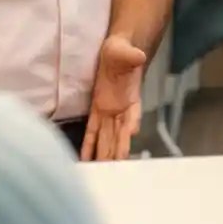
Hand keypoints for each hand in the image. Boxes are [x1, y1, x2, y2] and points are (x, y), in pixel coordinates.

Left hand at [82, 36, 146, 161]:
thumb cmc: (123, 52)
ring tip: (100, 172)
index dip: (131, 125)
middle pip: (119, 133)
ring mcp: (109, 113)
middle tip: (115, 168)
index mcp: (131, 97)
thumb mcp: (126, 52)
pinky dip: (89, 146)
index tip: (130, 135)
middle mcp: (121, 110)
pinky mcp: (97, 112)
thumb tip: (137, 56)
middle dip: (117, 150)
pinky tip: (85, 159)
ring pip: (107, 138)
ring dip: (104, 154)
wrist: (116, 52)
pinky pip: (93, 132)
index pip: (132, 114)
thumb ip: (131, 56)